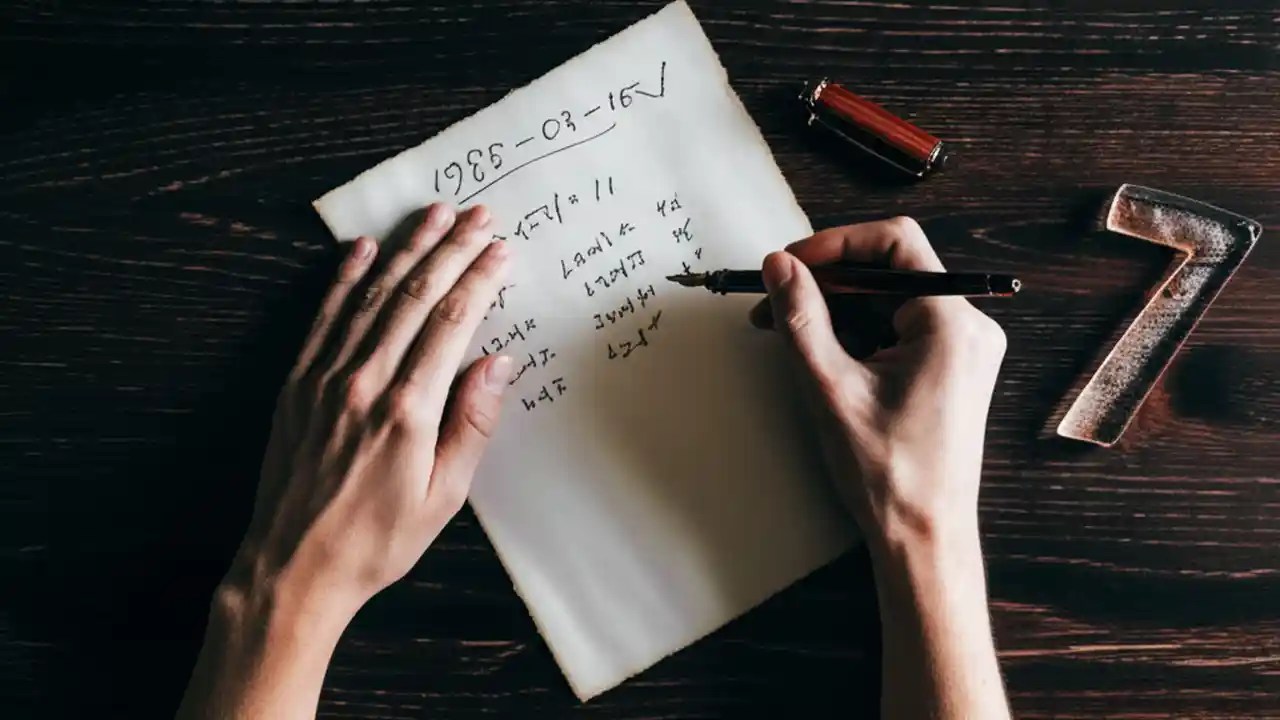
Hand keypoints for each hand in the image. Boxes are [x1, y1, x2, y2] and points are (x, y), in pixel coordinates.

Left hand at [227, 202, 512, 620]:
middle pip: (415, 297)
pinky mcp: (297, 383)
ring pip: (372, 295)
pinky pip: (324, 317)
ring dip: (405, 249)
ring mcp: (324, 378)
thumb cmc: (377, 541)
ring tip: (433, 213)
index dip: (479, 280)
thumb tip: (498, 364)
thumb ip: (471, 425)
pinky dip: (344, 278)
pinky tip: (361, 248)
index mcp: (407, 410)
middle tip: (478, 214)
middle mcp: (363, 382)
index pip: (451, 324)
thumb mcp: (442, 497)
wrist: (294, 567)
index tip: (501, 249)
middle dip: (450, 249)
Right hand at [751, 217, 1006, 557]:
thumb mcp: (831, 388)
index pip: (896, 243)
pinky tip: (817, 354)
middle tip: (773, 300)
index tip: (790, 264)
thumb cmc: (888, 474)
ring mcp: (962, 350)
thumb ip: (802, 318)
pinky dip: (856, 334)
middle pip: (889, 271)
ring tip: (783, 332)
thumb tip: (779, 265)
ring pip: (889, 301)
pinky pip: (897, 329)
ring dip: (835, 310)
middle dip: (826, 282)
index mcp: (951, 324)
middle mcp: (968, 328)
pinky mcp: (949, 370)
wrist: (925, 537)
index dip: (836, 245)